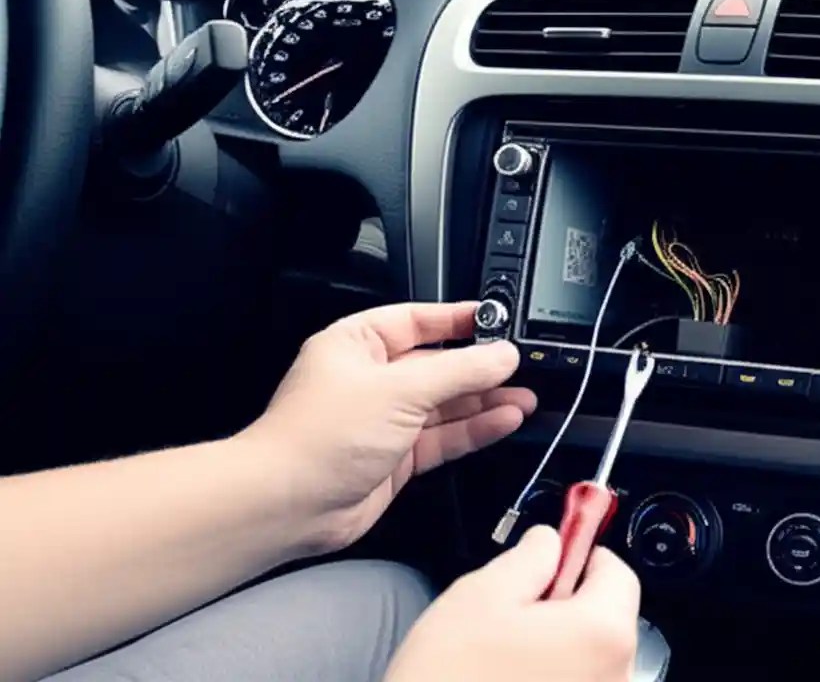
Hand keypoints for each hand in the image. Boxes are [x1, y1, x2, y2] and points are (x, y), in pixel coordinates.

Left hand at [243, 302, 535, 552]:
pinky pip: (444, 437)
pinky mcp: (396, 457)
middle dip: (480, 367)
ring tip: (525, 397)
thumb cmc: (318, 438)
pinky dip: (475, 429)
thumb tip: (500, 355)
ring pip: (445, 404)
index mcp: (356, 344)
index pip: (416, 320)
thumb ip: (458, 371)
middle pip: (437, 364)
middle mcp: (371, 379)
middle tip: (520, 365)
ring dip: (484, 401)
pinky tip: (504, 420)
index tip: (496, 320)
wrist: (288, 504)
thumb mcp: (400, 389)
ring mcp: (384, 420)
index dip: (457, 319)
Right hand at [385, 526, 640, 681]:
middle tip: (513, 611)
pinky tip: (509, 680)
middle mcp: (616, 676)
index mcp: (602, 633)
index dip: (581, 557)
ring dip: (558, 646)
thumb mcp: (481, 596)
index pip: (618, 572)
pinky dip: (552, 678)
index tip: (552, 557)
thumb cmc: (449, 679)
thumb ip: (529, 558)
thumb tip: (550, 542)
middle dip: (566, 605)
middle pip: (606, 618)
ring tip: (503, 655)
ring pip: (590, 657)